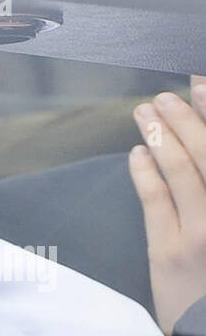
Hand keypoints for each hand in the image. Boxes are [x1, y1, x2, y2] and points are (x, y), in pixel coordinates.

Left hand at [129, 82, 205, 335]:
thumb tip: (197, 147)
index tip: (204, 82)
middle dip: (191, 114)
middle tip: (169, 92)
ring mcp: (204, 233)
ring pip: (183, 169)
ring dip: (162, 134)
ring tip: (146, 111)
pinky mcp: (171, 253)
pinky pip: (156, 201)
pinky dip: (145, 172)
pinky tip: (136, 153)